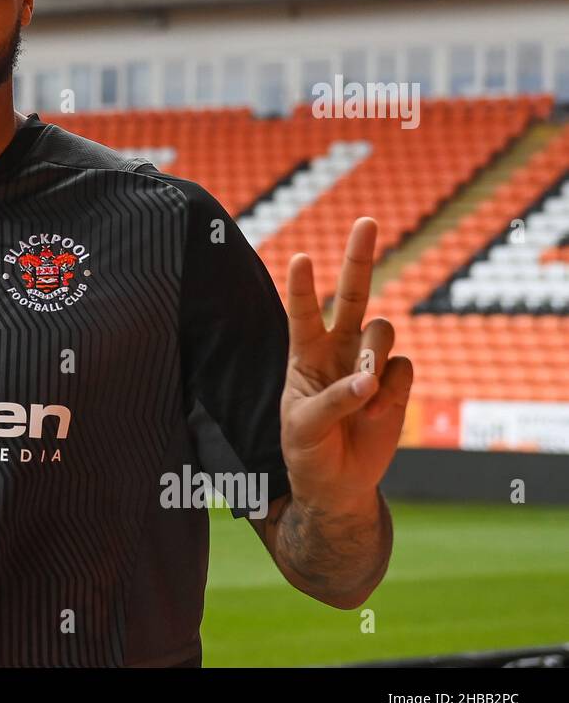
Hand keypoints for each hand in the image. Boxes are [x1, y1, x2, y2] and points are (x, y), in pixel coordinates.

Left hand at [280, 217, 413, 513]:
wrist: (337, 482)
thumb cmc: (307, 449)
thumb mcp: (304, 427)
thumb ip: (333, 400)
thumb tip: (369, 380)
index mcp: (304, 353)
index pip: (302, 312)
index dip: (302, 286)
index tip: (300, 258)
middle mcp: (338, 349)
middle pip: (354, 294)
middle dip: (360, 257)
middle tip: (366, 220)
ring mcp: (370, 362)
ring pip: (383, 332)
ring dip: (374, 356)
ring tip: (364, 389)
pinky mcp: (397, 382)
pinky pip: (403, 368)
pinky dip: (392, 390)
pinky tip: (378, 411)